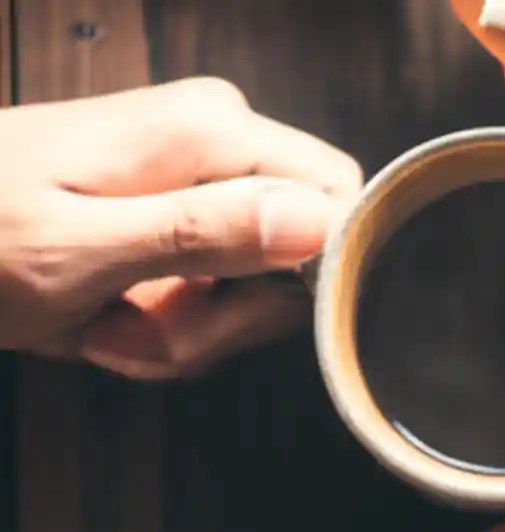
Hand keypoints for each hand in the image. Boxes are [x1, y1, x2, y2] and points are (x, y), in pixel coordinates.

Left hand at [0, 77, 361, 378]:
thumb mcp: (78, 250)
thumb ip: (201, 233)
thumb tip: (318, 223)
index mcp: (210, 133)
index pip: (339, 203)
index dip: (306, 281)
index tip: (225, 323)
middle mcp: (220, 138)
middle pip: (298, 253)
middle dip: (225, 320)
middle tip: (139, 336)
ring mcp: (197, 169)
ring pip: (255, 280)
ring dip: (187, 329)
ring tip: (105, 331)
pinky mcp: (175, 203)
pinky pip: (213, 280)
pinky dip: (164, 320)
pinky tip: (104, 322)